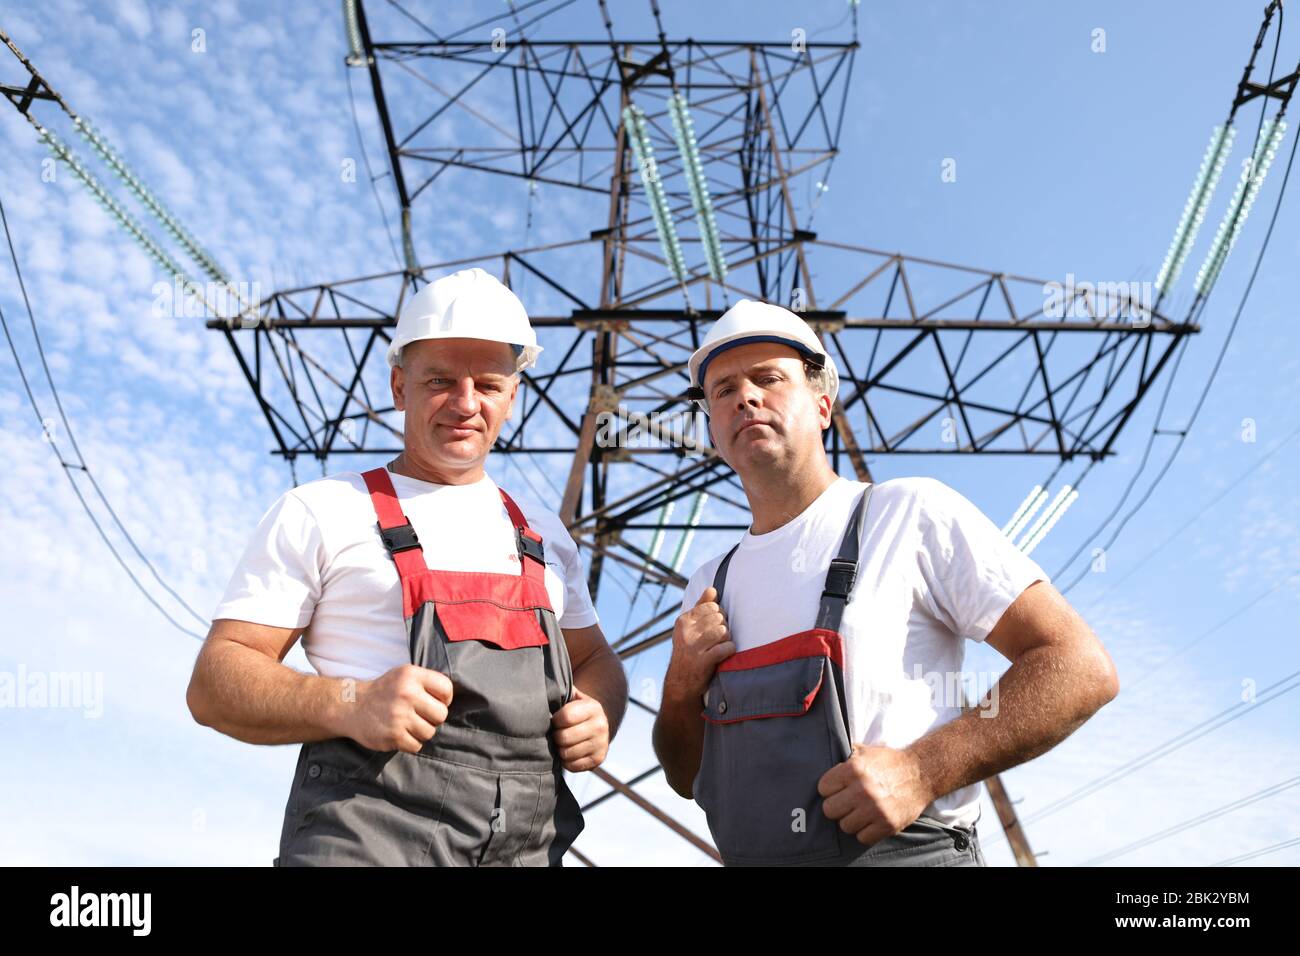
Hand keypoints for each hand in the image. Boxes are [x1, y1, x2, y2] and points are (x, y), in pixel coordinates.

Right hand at [343, 664, 453, 753]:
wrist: (351, 706)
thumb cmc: (384, 691)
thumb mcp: (404, 675)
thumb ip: (427, 682)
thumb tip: (451, 699)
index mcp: (411, 675)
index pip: (446, 689)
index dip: (445, 699)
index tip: (434, 702)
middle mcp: (406, 694)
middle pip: (441, 714)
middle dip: (433, 718)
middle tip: (421, 716)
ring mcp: (399, 716)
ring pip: (430, 732)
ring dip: (421, 732)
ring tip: (408, 725)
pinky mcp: (393, 735)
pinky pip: (416, 745)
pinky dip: (410, 743)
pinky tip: (400, 734)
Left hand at [551, 686, 608, 771]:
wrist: (597, 724)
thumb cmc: (576, 710)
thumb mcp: (573, 697)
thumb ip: (561, 692)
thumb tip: (541, 687)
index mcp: (593, 707)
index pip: (566, 717)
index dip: (554, 720)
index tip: (554, 720)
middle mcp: (601, 725)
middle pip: (564, 737)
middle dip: (555, 737)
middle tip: (555, 733)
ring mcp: (601, 743)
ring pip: (567, 753)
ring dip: (559, 750)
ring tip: (560, 743)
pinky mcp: (599, 759)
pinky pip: (573, 766)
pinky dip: (566, 761)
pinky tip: (567, 752)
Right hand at [664, 586, 734, 701]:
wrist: (680, 683)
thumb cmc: (690, 652)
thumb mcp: (689, 628)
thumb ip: (701, 607)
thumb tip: (712, 589)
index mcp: (683, 620)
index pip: (711, 606)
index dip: (719, 615)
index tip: (715, 626)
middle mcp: (686, 632)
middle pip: (719, 618)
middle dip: (724, 628)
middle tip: (719, 639)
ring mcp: (693, 647)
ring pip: (723, 632)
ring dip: (727, 640)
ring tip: (721, 646)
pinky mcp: (702, 661)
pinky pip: (725, 648)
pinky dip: (729, 651)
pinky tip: (725, 654)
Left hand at [817, 743, 932, 846]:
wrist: (921, 774)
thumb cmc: (890, 763)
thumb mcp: (866, 752)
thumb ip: (846, 758)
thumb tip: (827, 758)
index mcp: (853, 770)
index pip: (823, 788)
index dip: (830, 789)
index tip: (838, 789)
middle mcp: (862, 790)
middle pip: (829, 810)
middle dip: (837, 806)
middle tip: (847, 803)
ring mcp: (875, 810)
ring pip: (845, 826)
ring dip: (851, 820)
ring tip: (861, 812)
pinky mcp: (887, 825)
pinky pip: (862, 838)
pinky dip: (866, 832)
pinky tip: (871, 821)